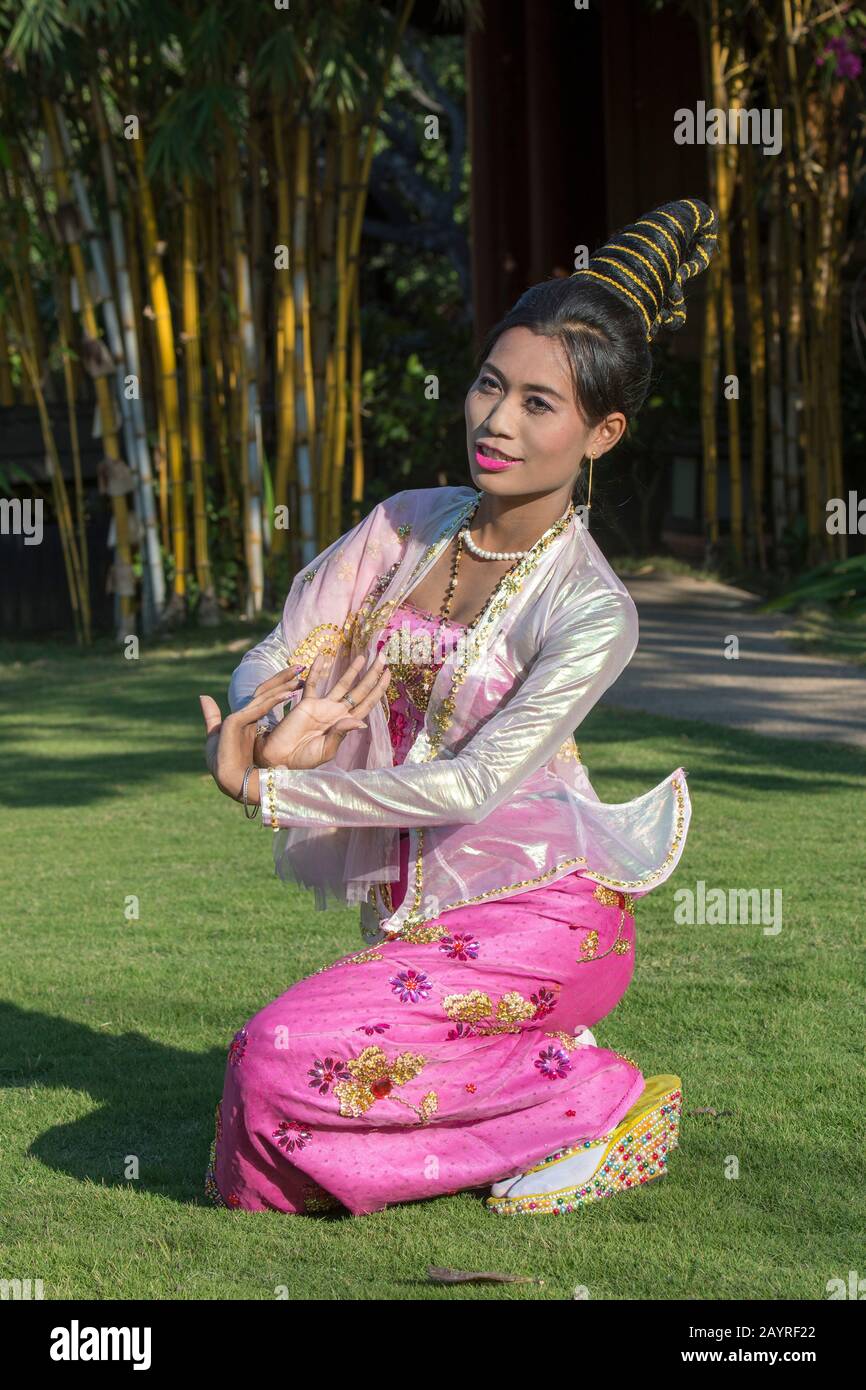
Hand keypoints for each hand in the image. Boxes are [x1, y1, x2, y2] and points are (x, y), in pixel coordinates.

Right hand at [200, 666, 304, 800]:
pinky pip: (258, 709)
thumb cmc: (231, 767)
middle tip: (300, 666)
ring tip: (298, 674)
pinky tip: (289, 694)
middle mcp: (243, 715)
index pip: (264, 695)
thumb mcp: (245, 748)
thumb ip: (241, 730)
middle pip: (265, 690)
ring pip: (262, 695)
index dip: (279, 684)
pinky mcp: (235, 723)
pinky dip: (273, 701)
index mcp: (247, 719)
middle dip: (282, 677)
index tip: (297, 677)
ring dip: (281, 684)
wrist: (227, 782)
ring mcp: (238, 717)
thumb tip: (222, 713)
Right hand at [257, 649, 390, 770]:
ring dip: (352, 670)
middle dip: (371, 674)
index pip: (367, 703)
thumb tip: (361, 722)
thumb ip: (341, 734)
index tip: (388, 673)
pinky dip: (317, 671)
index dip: (378, 689)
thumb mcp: (325, 750)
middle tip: (382, 657)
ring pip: (341, 684)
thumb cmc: (304, 759)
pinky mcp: (306, 703)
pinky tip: (323, 657)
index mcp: (345, 724)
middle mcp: (337, 712)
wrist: (281, 758)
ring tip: (363, 656)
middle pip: (359, 690)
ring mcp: (322, 706)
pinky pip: (312, 684)